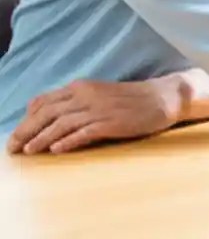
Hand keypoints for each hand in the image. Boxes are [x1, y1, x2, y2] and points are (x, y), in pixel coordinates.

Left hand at [6, 77, 184, 154]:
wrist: (163, 98)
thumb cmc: (130, 99)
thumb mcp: (99, 95)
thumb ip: (76, 102)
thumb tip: (50, 116)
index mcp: (81, 88)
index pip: (43, 102)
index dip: (26, 119)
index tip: (18, 134)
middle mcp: (86, 96)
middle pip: (47, 113)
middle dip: (26, 131)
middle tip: (12, 147)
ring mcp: (99, 109)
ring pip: (61, 124)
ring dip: (41, 138)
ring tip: (28, 151)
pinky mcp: (112, 123)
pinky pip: (84, 132)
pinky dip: (68, 141)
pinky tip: (56, 149)